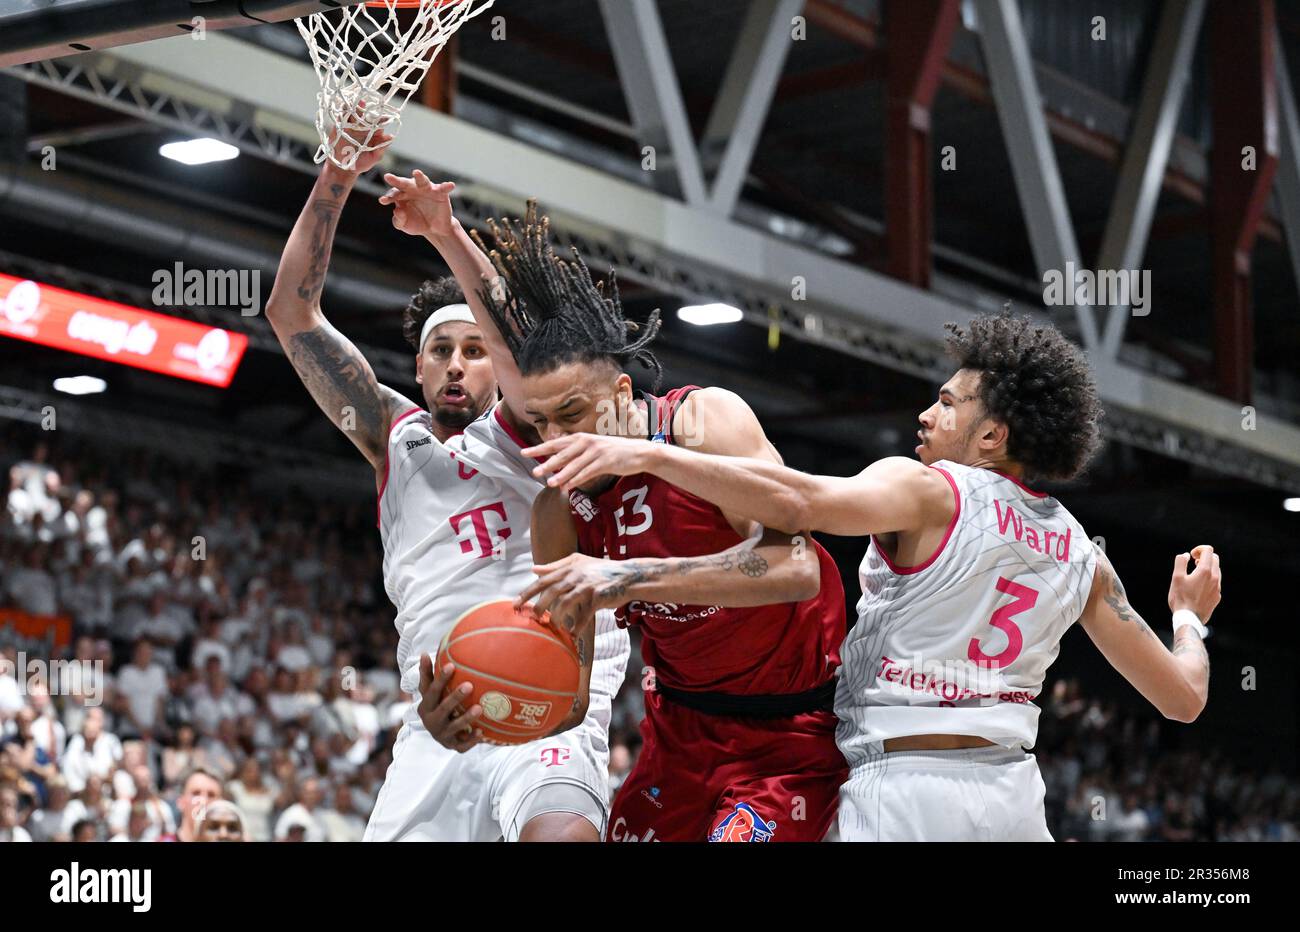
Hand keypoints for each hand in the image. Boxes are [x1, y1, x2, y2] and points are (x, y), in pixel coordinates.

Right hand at [324, 106, 392, 174]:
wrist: (342, 168)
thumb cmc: (360, 164)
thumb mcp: (373, 157)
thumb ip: (381, 148)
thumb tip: (391, 137)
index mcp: (373, 134)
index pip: (378, 124)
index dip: (380, 119)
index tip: (382, 116)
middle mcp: (363, 128)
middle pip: (365, 115)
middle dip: (366, 109)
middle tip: (366, 104)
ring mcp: (351, 126)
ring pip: (354, 113)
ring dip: (355, 107)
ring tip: (357, 102)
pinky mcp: (340, 126)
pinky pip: (342, 116)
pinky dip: (343, 110)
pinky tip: (345, 106)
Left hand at [379, 170, 455, 238]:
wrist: (435, 229)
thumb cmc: (417, 224)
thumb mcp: (405, 225)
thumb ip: (398, 220)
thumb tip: (397, 210)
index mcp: (402, 195)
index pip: (393, 194)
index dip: (388, 197)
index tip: (383, 201)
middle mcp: (413, 189)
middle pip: (404, 183)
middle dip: (396, 180)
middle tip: (387, 177)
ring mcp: (427, 189)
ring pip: (422, 181)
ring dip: (420, 177)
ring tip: (416, 173)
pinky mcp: (440, 193)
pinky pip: (443, 188)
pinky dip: (446, 186)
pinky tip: (450, 185)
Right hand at [416, 654, 482, 752]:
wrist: (439, 734)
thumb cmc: (437, 705)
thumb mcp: (430, 693)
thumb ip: (428, 675)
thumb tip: (424, 653)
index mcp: (425, 706)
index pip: (431, 691)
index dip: (441, 679)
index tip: (452, 665)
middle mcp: (431, 722)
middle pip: (443, 709)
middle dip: (455, 697)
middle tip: (469, 685)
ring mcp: (442, 735)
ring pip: (454, 727)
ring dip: (466, 718)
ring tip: (480, 708)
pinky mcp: (452, 746)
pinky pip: (462, 745)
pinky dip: (471, 740)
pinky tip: (482, 732)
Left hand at [515, 553, 630, 630]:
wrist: (628, 576)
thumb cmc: (601, 570)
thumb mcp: (578, 563)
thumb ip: (556, 566)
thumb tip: (534, 569)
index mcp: (569, 568)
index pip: (543, 580)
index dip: (527, 592)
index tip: (515, 604)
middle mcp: (576, 576)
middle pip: (551, 592)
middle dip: (538, 606)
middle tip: (531, 619)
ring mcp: (587, 586)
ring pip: (565, 603)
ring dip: (557, 617)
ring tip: (553, 627)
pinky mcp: (599, 597)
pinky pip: (584, 614)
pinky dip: (577, 626)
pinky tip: (573, 634)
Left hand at [521, 433, 650, 491]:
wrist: (638, 452)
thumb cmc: (613, 452)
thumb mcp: (593, 448)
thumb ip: (576, 453)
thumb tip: (557, 464)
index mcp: (581, 438)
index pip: (555, 444)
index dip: (539, 448)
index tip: (524, 453)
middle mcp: (587, 442)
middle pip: (562, 454)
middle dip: (547, 464)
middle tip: (534, 472)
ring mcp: (597, 452)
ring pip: (574, 465)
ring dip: (561, 475)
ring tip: (550, 483)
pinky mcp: (606, 462)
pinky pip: (588, 472)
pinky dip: (577, 479)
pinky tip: (568, 487)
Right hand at [1167, 545, 1220, 622]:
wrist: (1189, 619)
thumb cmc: (1180, 598)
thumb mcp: (1176, 578)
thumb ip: (1180, 562)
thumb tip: (1186, 555)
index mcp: (1205, 571)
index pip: (1208, 550)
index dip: (1199, 549)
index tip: (1191, 556)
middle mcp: (1215, 578)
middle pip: (1214, 559)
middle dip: (1204, 557)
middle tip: (1193, 562)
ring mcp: (1218, 588)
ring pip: (1216, 571)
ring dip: (1207, 568)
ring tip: (1195, 574)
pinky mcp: (1217, 597)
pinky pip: (1216, 583)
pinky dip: (1209, 579)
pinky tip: (1198, 586)